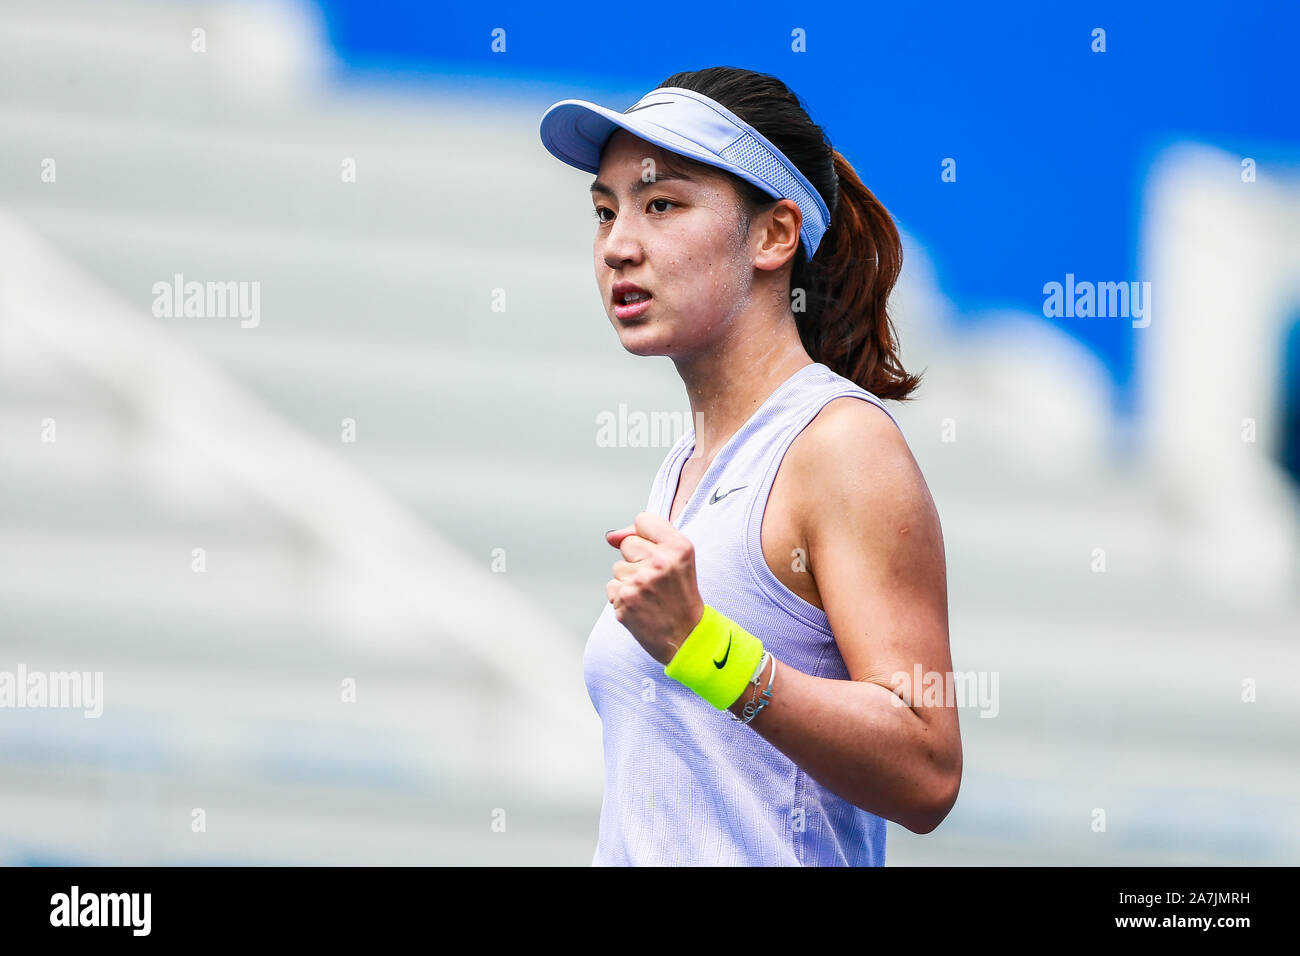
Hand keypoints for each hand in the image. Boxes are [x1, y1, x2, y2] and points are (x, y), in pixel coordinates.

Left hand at [605, 511, 705, 665]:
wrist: (687, 637)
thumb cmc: (681, 596)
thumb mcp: (678, 559)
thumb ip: (647, 538)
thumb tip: (610, 536)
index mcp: (678, 546)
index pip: (642, 520)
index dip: (645, 537)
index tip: (657, 555)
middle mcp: (660, 561)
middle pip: (627, 543)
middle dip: (637, 560)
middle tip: (657, 581)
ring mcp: (641, 580)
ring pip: (618, 567)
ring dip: (629, 581)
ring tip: (650, 596)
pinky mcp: (625, 599)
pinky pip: (611, 587)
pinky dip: (622, 598)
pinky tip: (641, 607)